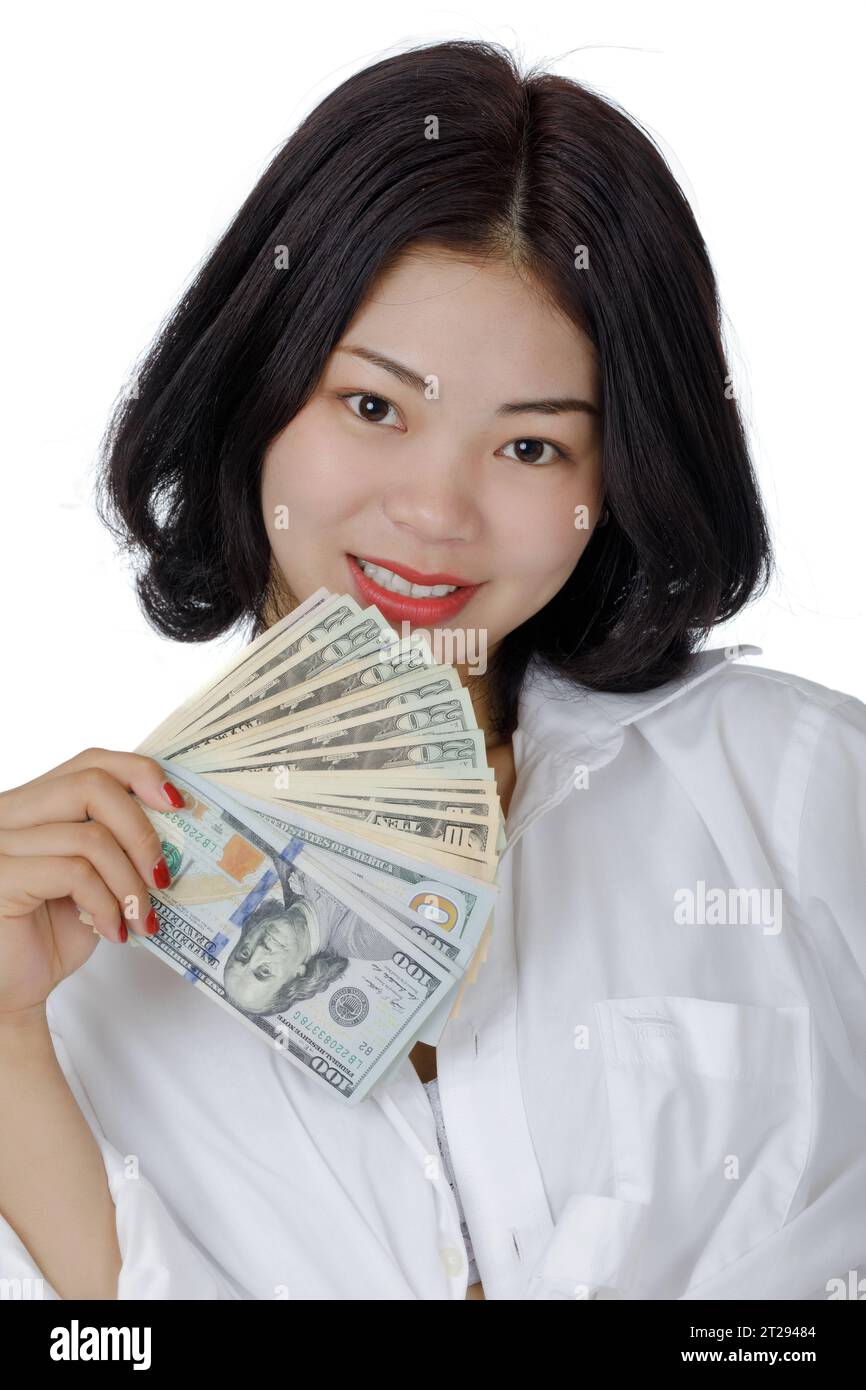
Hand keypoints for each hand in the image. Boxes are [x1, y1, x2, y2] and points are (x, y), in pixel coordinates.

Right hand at [0, 748, 183, 1022]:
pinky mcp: (1, 876)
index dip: (139, 773)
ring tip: (140, 917)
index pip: (91, 761)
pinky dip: (106, 903)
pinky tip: (112, 931)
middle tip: (163, 875)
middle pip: (92, 785)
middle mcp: (8, 812)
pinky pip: (74, 873)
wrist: (12, 990)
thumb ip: (118, 842)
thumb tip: (178, 821)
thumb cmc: (52, 931)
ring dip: (129, 881)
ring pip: (90, 836)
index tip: (178, 804)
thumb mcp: (94, 876)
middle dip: (142, 831)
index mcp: (33, 803)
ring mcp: (0, 843)